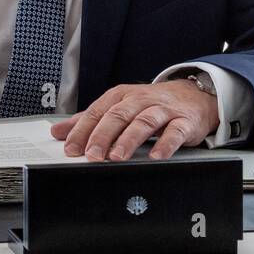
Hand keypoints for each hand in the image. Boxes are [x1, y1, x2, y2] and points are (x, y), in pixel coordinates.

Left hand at [49, 80, 218, 161]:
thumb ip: (90, 120)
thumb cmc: (152, 104)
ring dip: (129, 140)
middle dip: (103, 135)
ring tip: (117, 157)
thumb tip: (59, 133)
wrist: (194, 96)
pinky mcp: (184, 121)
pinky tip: (156, 157)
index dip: (83, 130)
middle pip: (119, 115)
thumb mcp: (119, 107)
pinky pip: (174, 132)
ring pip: (144, 122)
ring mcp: (163, 110)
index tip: (70, 148)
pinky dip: (165, 145)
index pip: (98, 111)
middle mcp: (141, 100)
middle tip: (91, 155)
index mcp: (121, 96)